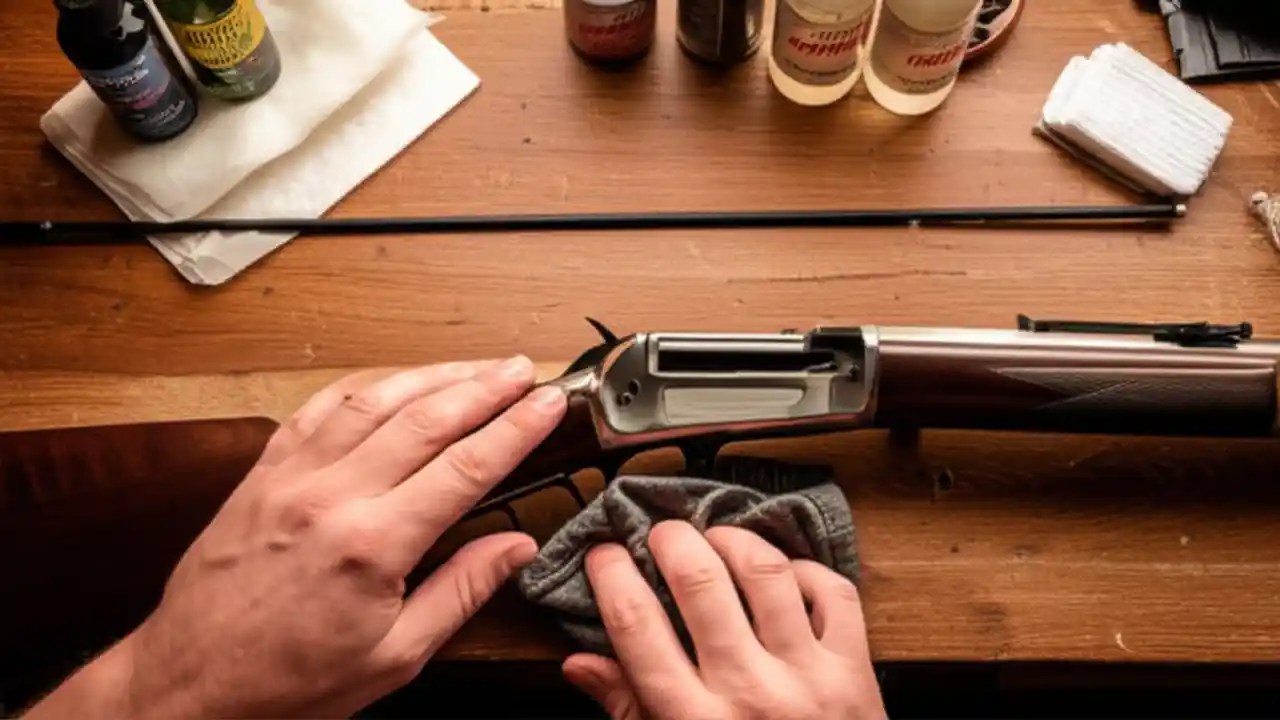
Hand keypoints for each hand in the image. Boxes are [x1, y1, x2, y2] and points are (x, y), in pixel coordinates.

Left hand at [23, 357, 565, 719]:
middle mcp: (330, 497)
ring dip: (431, 376)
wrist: (189, 687)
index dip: (516, 429)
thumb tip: (515, 548)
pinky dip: (362, 389)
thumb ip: (461, 592)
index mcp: (371, 546)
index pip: (465, 467)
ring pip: (373, 402)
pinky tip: (390, 384)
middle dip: (484, 387)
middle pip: (425, 419)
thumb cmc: (286, 683)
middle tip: (524, 372)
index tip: (548, 404)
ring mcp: (290, 478)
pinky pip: (316, 411)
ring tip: (474, 366)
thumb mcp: (394, 657)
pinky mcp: (261, 475)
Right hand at [563, 521, 884, 719]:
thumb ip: (627, 708)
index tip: (603, 554)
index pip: (636, 625)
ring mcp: (807, 678)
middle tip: (660, 532)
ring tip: (715, 538)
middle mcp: (748, 692)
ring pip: (766, 574)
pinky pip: (833, 595)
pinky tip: (781, 572)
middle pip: (700, 583)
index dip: (611, 575)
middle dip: (671, 540)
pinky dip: (805, 571)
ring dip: (733, 541)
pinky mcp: (854, 672)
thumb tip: (578, 662)